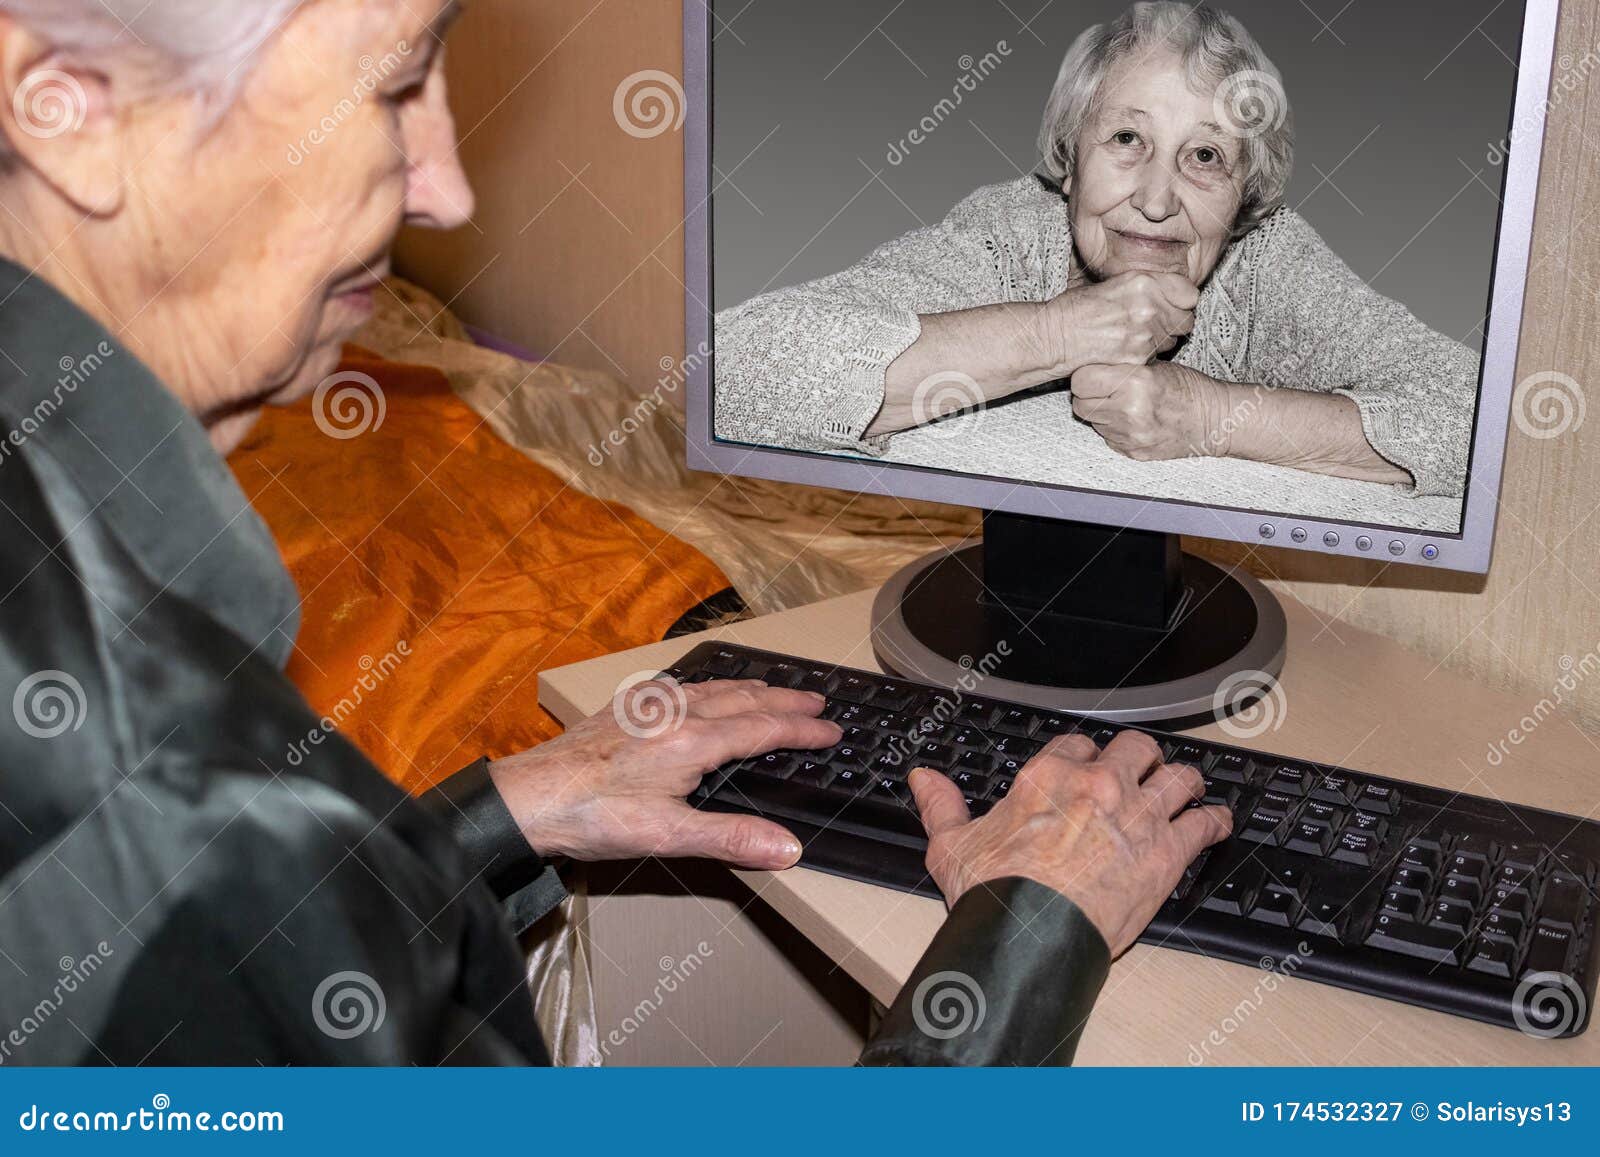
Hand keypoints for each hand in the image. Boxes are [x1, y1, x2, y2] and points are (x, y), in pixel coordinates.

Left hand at [486, 678, 840, 868]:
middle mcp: (674, 713)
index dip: (802, 729)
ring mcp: (648, 706)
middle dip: (785, 699)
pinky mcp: (624, 709)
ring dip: (751, 688)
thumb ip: (730, 838)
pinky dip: (711, 685)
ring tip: (773, 689)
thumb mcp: (668, 836)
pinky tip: (703, 690)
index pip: (764, 728)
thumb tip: (787, 847)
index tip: (832, 729)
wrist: (529, 797)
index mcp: (693, 741)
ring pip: (714, 687)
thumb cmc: (592, 816)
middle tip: (817, 699)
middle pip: (745, 698)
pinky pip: (682, 686)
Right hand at [908, 731, 1231, 955]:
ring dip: (1184, 780)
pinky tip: (1217, 822)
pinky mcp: (1167, 852)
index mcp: (1048, 777)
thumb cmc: (996, 893)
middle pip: (1135, 748)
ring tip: (1188, 786)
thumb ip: (941, 806)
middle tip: (1142, 768)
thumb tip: (923, 780)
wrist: (1031, 933)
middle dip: (1141, 756)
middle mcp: (1099, 785)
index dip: (1085, 753)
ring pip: (1178, 776)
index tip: (1087, 764)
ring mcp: (1137, 815)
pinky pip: (1204, 823)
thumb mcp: (952, 844)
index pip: (1077, 744)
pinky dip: (1215, 820)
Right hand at [1047, 271, 1197, 373]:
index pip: (1189, 294)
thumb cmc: (1076, 309)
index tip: (1173, 305)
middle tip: (1155, 324)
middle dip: (1174, 322)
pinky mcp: (1137, 357)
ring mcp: (1144, 334)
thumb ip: (1146, 286)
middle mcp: (1148, 306)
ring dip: (1161, 340)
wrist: (1054, 336)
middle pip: (1186, 319)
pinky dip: (1146, 356)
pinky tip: (1127, 349)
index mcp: (1143, 282)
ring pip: (1173, 340)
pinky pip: (1157, 358)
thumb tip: (1169, 292)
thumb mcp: (1114, 283)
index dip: (1182, 301)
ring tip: (1136, 336)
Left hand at [1071, 361, 1232, 460]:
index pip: (1081, 381)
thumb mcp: (1156, 366)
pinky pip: (1106, 437)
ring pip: (1092, 421)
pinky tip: (1130, 419)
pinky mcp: (1132, 451)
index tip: (1093, 373)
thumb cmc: (1188, 388)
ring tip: (1121, 403)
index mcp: (1136, 383)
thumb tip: (1091, 365)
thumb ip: (1121, 367)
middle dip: (1088, 395)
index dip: (1085, 376)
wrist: (1214, 420)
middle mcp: (1130, 412)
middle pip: (1080, 404)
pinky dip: (1112, 427)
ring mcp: (1130, 436)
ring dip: (1100, 412)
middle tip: (1103, 389)